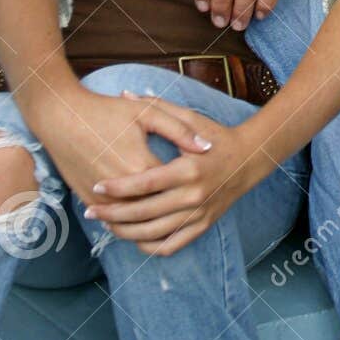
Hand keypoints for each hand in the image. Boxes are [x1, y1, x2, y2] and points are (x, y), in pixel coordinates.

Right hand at [32, 87, 212, 208]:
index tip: (202, 179)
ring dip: (152, 223)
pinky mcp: (87, 200)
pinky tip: (141, 221)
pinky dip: (127, 225)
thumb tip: (207, 147)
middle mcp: (123, 189)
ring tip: (169, 218)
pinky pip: (111, 222)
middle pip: (156, 210)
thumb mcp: (146, 112)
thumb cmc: (105, 111)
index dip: (190, 184)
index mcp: (142, 166)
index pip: (174, 187)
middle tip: (193, 205)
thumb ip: (179, 129)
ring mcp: (103, 198)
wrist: (61, 117)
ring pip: (133, 222)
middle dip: (175, 209)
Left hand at [83, 98, 253, 255]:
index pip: (145, 184)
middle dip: (112, 214)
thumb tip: (124, 93)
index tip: (97, 187)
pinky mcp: (203, 226)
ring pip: (153, 234)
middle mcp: (193, 195)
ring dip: (125, 232)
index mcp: (188, 169)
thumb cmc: (216, 136)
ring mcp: (199, 214)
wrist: (249, 159)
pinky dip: (148, 245)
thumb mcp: (191, 117)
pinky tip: (132, 237)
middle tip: (90, 211)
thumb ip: (157, 106)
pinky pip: (171, 245)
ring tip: (106, 224)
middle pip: (144, 213)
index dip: (118, 188)